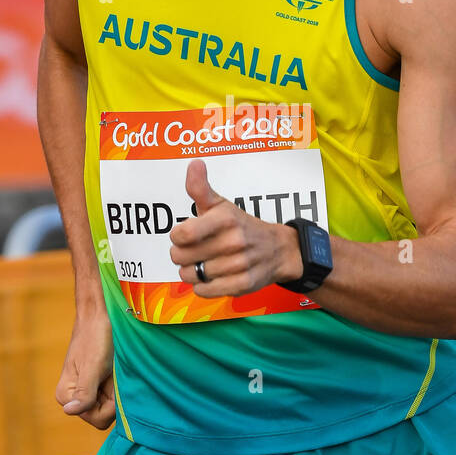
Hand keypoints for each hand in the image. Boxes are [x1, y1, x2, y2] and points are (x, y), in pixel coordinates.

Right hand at [55, 305, 115, 429]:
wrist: (100, 314)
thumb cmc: (96, 337)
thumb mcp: (93, 365)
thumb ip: (84, 391)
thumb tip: (69, 410)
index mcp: (66, 395)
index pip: (96, 419)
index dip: (110, 404)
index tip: (109, 380)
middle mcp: (74, 397)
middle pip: (104, 415)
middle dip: (114, 397)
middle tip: (112, 372)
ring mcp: (87, 391)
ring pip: (111, 406)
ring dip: (118, 389)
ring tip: (114, 369)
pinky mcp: (97, 384)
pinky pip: (113, 395)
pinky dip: (119, 385)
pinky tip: (116, 370)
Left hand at [169, 158, 302, 296]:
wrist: (278, 249)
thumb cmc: (240, 225)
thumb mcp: (221, 204)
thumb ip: (200, 187)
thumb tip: (194, 163)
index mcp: (225, 218)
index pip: (181, 234)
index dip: (177, 236)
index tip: (186, 234)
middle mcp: (233, 241)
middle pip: (180, 257)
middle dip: (182, 254)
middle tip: (195, 250)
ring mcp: (238, 264)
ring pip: (190, 275)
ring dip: (192, 271)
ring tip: (205, 263)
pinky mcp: (242, 284)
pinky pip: (203, 291)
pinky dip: (203, 286)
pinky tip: (213, 276)